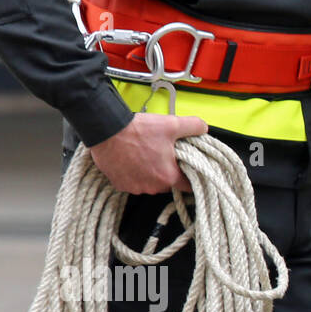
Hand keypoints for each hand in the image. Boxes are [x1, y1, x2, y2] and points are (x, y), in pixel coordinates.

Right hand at [88, 112, 207, 193]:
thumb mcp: (171, 124)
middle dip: (167, 170)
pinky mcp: (120, 185)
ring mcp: (135, 188)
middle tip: (162, 154)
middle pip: (168, 183)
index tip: (186, 168)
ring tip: (144, 154)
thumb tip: (204, 128)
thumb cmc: (138, 129)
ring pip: (150, 183)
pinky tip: (131, 159)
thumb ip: (192, 126)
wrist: (106, 129)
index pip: (188, 185)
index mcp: (168, 177)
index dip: (189, 175)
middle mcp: (153, 187)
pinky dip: (133, 173)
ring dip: (149, 172)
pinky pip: (132, 182)